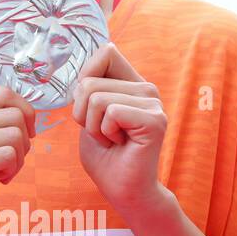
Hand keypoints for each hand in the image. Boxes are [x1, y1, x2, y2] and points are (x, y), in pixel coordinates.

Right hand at [0, 87, 36, 235]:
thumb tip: (29, 110)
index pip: (4, 93)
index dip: (25, 111)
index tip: (25, 134)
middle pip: (15, 115)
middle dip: (24, 141)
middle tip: (9, 161)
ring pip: (15, 136)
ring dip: (18, 159)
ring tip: (1, 172)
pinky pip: (10, 156)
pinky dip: (12, 171)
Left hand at [71, 42, 166, 214]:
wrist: (123, 189)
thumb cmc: (105, 154)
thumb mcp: (88, 112)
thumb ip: (91, 83)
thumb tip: (105, 46)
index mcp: (132, 83)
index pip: (105, 52)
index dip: (85, 78)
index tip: (90, 108)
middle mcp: (147, 89)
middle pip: (90, 80)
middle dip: (82, 113)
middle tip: (104, 133)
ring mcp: (153, 104)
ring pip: (95, 97)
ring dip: (93, 126)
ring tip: (112, 139)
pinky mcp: (154, 121)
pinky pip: (109, 112)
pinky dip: (103, 132)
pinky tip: (119, 144)